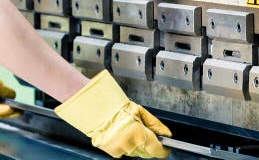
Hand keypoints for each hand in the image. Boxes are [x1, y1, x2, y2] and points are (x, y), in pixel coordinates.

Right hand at [55, 71, 171, 157]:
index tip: (165, 144)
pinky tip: (121, 133)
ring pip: (136, 151)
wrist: (93, 109)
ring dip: (137, 143)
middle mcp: (130, 146)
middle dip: (150, 142)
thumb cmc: (113, 107)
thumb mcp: (139, 110)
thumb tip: (166, 133)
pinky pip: (125, 150)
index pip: (158, 150)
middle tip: (143, 128)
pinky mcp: (113, 152)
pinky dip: (126, 144)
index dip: (164, 147)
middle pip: (148, 152)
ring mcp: (121, 150)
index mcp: (139, 135)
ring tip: (129, 128)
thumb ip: (155, 124)